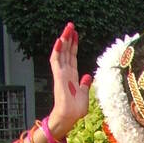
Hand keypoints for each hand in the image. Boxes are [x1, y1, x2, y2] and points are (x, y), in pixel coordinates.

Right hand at [48, 21, 91, 136]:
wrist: (70, 117)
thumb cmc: (76, 109)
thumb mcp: (84, 94)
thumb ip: (84, 84)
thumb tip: (87, 75)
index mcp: (72, 76)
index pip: (72, 57)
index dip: (74, 45)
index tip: (76, 34)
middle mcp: (65, 73)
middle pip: (66, 52)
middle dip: (68, 38)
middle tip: (71, 25)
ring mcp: (61, 73)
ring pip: (61, 53)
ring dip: (64, 40)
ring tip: (67, 29)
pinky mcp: (58, 76)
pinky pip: (56, 61)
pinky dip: (58, 50)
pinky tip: (60, 40)